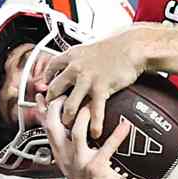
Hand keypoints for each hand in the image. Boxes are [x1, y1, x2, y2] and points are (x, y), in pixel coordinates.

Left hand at [43, 26, 147, 140]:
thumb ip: (81, 58)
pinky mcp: (101, 88)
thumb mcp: (91, 47)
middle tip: (52, 114)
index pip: (51, 68)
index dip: (46, 80)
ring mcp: (87, 79)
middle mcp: (75, 68)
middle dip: (52, 104)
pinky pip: (95, 110)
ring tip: (69, 127)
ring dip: (68, 118)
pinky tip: (95, 132)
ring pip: (70, 104)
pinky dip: (94, 124)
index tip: (46, 87)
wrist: (131, 47)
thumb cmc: (116, 47)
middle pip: (55, 89)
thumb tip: (78, 62)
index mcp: (72, 55)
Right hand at [43, 98, 130, 178]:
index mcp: (60, 154)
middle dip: (60, 108)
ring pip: (77, 133)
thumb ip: (68, 145)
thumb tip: (68, 127)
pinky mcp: (97, 168)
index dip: (43, 109)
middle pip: (55, 126)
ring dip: (84, 116)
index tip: (43, 93)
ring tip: (91, 104)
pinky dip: (117, 135)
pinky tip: (125, 126)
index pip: (46, 127)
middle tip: (68, 93)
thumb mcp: (72, 163)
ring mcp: (81, 163)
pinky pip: (107, 148)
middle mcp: (67, 157)